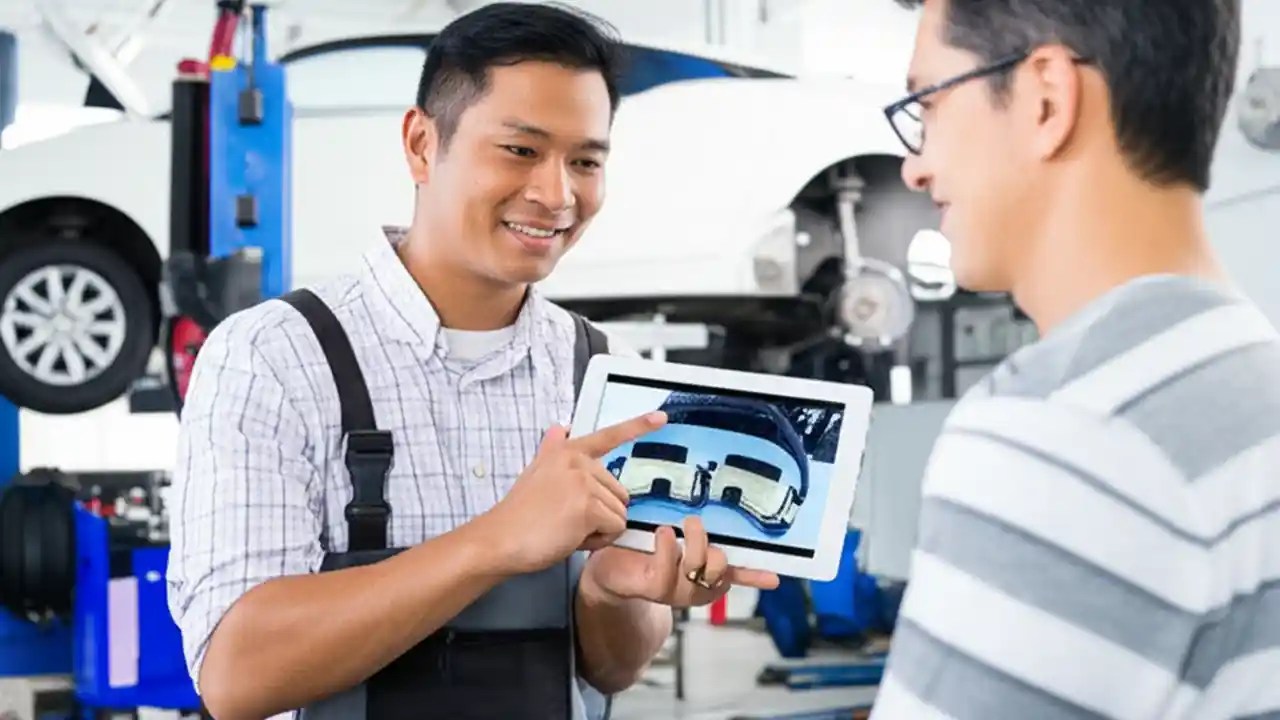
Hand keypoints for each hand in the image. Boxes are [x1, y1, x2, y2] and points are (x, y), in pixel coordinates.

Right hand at [481, 411, 666, 574]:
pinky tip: (572, 537)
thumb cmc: (519, 515)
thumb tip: (560, 427)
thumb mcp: (536, 473)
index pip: (609, 436)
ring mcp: (583, 482)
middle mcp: (577, 461)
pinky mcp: (588, 506)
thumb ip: (552, 450)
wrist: (500, 539)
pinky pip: (615, 528)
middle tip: (568, 519)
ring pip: (620, 512)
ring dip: (599, 529)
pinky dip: (599, 540)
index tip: (660, 417)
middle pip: (620, 492)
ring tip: (567, 528)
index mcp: (567, 452)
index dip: (638, 425)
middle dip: (601, 513)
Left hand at [581, 516, 779, 608]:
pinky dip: (667, 550)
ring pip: (696, 570)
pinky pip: (667, 571)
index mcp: (704, 572)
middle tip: (695, 524)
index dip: (755, 575)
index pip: (737, 574)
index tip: (774, 576)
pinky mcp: (653, 587)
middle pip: (720, 570)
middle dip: (712, 549)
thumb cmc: (642, 545)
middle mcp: (694, 584)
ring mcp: (675, 589)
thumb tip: (718, 503)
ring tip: (676, 525)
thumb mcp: (673, 533)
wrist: (606, 565)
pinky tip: (664, 535)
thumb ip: (696, 524)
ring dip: (690, 545)